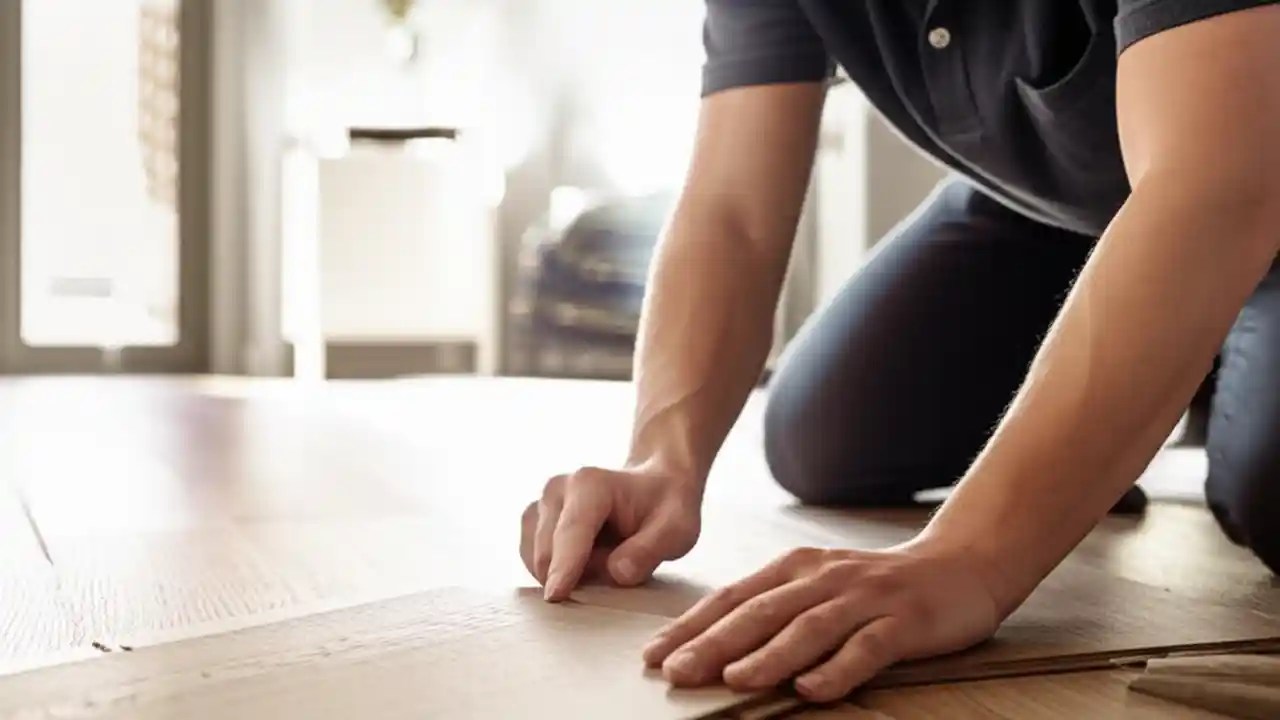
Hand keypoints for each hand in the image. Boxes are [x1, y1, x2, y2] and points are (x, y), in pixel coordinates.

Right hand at [520, 466, 701, 600]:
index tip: (555, 595)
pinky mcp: (535, 519)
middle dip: (573, 575)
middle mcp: (558, 488)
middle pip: (548, 548)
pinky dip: (552, 571)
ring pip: (534, 555)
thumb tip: (618, 572)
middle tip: (614, 569)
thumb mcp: (676, 529)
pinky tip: (582, 566)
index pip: (572, 531)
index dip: (564, 565)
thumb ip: (649, 550)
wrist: (653, 485)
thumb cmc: (664, 507)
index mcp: (591, 484)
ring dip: (561, 574)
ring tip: (601, 563)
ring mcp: (542, 503)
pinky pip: (531, 557)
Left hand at [641, 543, 1000, 702]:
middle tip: (676, 671)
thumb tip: (716, 648)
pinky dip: (838, 668)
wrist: (958, 565)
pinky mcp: (903, 621)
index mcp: (794, 569)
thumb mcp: (819, 587)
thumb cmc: (877, 586)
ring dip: (769, 656)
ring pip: (808, 628)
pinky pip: (867, 647)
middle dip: (713, 643)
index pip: (732, 598)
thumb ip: (775, 610)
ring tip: (734, 679)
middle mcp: (823, 578)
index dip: (691, 627)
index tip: (653, 655)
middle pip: (760, 612)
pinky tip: (813, 689)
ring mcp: (864, 597)